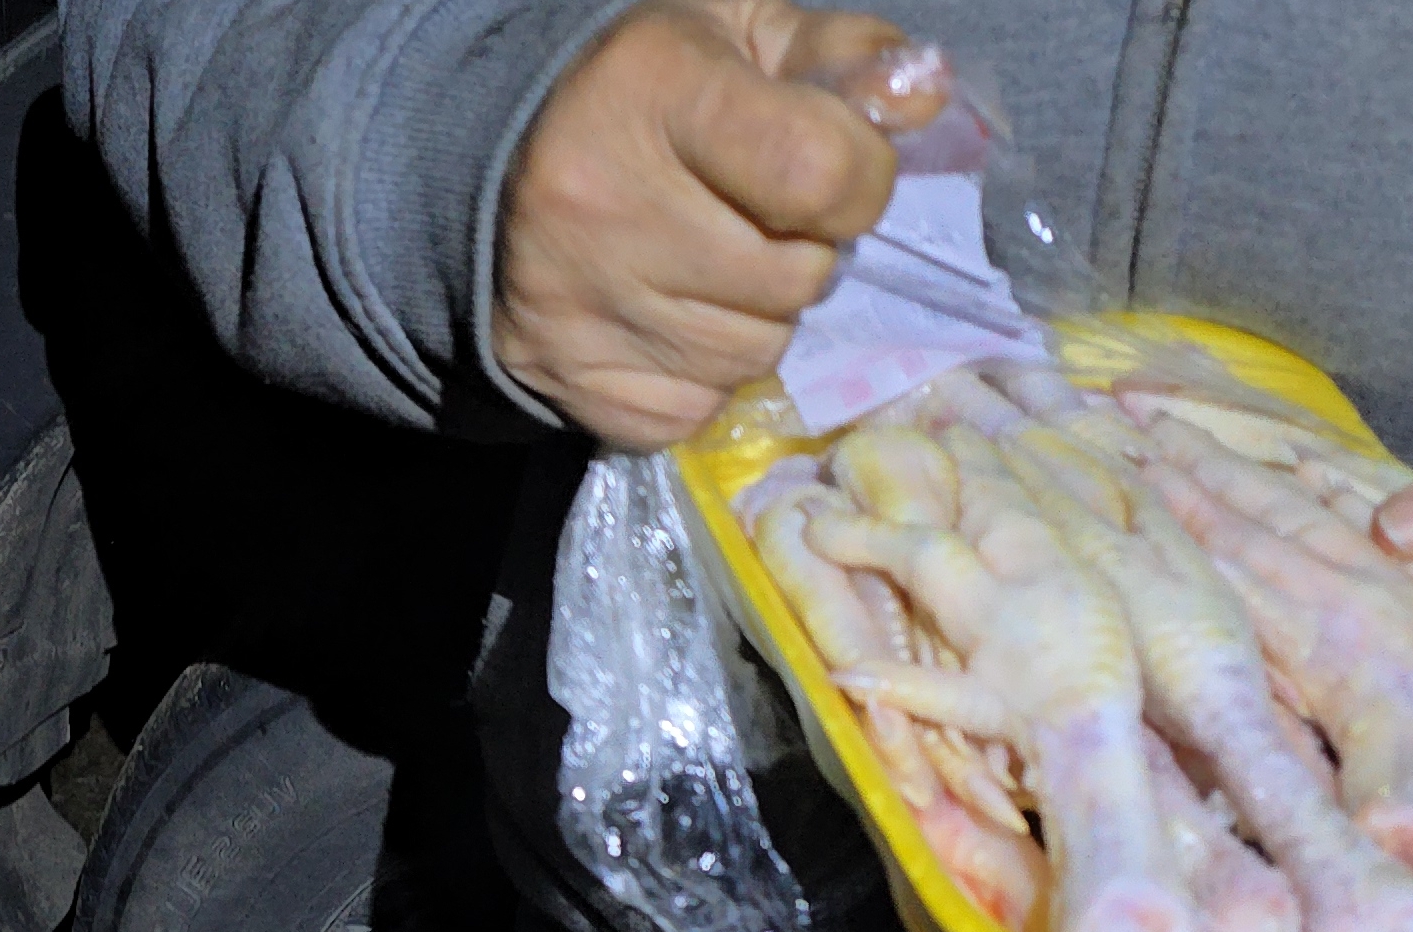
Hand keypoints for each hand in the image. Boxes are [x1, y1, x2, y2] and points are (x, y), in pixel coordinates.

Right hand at [495, 2, 921, 448]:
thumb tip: (924, 101)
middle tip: (758, 223)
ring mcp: (575, 302)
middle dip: (802, 257)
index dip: (859, 183)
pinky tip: (668, 322)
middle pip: (794, 282)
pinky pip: (691, 412)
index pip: (821, 174)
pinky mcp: (558, 375)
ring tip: (709, 270)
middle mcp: (606, 203)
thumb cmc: (642, 87)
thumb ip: (843, 58)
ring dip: (754, 321)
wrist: (488, 155)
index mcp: (657, 92)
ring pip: (750, 358)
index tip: (833, 172)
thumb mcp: (740, 33)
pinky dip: (698, 379)